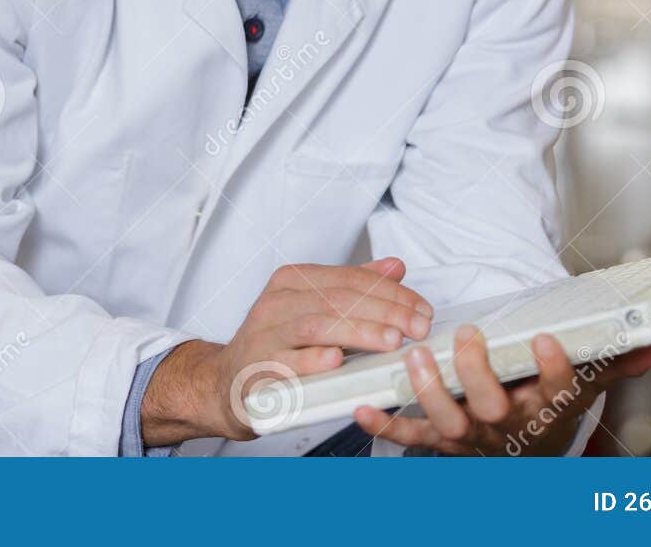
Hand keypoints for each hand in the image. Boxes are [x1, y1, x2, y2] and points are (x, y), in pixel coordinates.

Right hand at [142, 257, 433, 445]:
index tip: (422, 310)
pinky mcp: (257, 369)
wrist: (227, 382)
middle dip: (383, 312)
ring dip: (357, 332)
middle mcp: (276, 302)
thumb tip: (395, 268)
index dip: (391, 293)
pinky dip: (312, 361)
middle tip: (417, 327)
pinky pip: (286, 363)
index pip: (350, 279)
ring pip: (315, 326)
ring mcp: (264, 335)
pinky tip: (337, 361)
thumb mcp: (313, 309)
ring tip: (391, 341)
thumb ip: (354, 288)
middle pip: (337, 299)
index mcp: (293, 281)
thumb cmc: (277, 345)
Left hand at [353, 324, 650, 454]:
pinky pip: (410, 435)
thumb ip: (609, 361)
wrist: (521, 455)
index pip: (557, 391)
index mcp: (543, 409)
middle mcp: (506, 426)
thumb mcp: (579, 388)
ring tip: (416, 357)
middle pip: (493, 407)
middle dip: (478, 373)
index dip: (554, 369)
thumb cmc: (543, 409)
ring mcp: (469, 436)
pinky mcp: (438, 438)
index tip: (547, 339)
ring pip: (449, 421)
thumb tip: (650, 343)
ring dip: (430, 391)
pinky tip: (363, 407)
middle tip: (468, 336)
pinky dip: (386, 424)